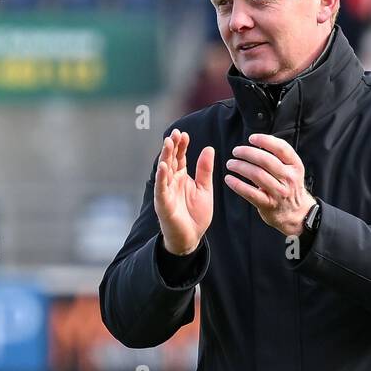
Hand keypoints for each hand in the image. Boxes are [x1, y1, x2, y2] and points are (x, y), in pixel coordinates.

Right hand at [154, 129, 214, 254]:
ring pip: (164, 171)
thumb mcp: (205, 189)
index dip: (181, 145)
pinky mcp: (163, 204)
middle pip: (170, 160)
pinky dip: (161, 178)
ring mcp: (166, 192)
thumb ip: (205, 170)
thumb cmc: (196, 215)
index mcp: (181, 177)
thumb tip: (208, 148)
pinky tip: (163, 166)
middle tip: (175, 133)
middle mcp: (172, 182)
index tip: (184, 134)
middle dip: (172, 147)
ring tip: (168, 143)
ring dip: (165, 157)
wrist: (191, 237)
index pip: (180, 157)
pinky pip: (161, 189)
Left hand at [224, 133, 315, 237]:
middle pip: (266, 161)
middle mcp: (289, 178)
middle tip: (236, 151)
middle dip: (248, 153)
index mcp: (295, 166)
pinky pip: (250, 193)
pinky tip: (229, 179)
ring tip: (231, 164)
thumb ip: (278, 157)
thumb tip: (256, 142)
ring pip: (257, 175)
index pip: (281, 148)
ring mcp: (279, 192)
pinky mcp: (269, 205)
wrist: (296, 213)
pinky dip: (237, 185)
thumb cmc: (288, 187)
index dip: (265, 141)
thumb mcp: (291, 170)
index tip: (251, 138)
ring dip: (240, 167)